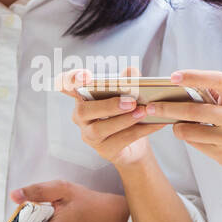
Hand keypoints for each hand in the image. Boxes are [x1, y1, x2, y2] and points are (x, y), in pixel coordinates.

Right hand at [54, 66, 170, 168]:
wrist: (134, 144)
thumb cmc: (125, 112)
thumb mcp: (127, 93)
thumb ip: (127, 81)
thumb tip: (132, 71)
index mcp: (82, 96)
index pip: (66, 85)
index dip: (70, 79)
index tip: (85, 76)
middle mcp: (80, 116)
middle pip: (85, 111)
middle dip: (108, 106)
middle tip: (130, 102)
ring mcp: (89, 135)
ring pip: (100, 129)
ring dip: (123, 120)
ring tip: (143, 112)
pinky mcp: (104, 150)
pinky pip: (120, 140)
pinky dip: (140, 130)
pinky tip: (155, 123)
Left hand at [147, 69, 221, 177]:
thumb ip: (220, 94)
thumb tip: (185, 86)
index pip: (217, 81)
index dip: (194, 76)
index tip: (172, 76)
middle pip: (194, 111)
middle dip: (167, 108)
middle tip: (149, 107)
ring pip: (189, 132)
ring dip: (176, 127)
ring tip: (174, 124)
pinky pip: (196, 145)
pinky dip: (189, 139)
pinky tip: (190, 135)